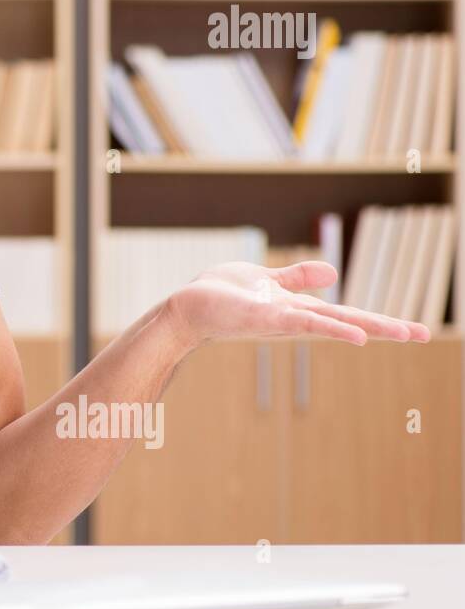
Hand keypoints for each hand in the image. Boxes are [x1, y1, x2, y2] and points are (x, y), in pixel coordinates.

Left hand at [164, 260, 430, 350]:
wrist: (186, 307)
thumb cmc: (223, 295)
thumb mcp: (266, 279)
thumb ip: (297, 277)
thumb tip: (334, 273)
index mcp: (298, 308)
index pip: (346, 315)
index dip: (381, 321)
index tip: (418, 329)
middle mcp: (292, 317)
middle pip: (345, 321)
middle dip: (383, 328)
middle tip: (423, 335)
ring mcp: (276, 319)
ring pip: (323, 322)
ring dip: (355, 328)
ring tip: (393, 333)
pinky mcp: (257, 316)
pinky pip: (291, 321)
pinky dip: (318, 326)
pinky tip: (343, 333)